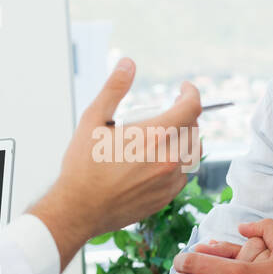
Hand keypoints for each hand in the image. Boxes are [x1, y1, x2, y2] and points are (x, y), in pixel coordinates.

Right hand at [30, 58, 201, 267]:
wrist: (78, 209)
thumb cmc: (82, 167)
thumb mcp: (93, 119)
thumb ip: (114, 89)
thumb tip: (128, 63)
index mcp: (154, 136)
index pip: (191, 107)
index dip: (191, 93)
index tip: (183, 89)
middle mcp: (167, 159)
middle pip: (194, 129)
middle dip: (185, 115)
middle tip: (169, 111)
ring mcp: (169, 181)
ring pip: (192, 153)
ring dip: (184, 139)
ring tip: (164, 135)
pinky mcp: (165, 198)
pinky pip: (183, 175)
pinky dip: (177, 162)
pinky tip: (157, 160)